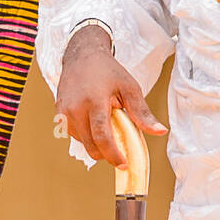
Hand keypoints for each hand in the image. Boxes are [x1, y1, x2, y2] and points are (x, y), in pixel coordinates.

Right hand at [54, 25, 166, 166]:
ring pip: (82, 142)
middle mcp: (75, 108)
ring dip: (96, 143)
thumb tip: (160, 132)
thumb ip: (142, 113)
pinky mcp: (59, 114)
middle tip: (120, 145)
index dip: (113, 155)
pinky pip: (74, 134)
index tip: (123, 164)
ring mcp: (64, 112)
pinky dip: (86, 135)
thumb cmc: (107, 71)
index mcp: (94, 101)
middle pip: (91, 145)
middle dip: (106, 153)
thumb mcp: (129, 88)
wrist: (82, 55)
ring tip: (106, 124)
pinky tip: (94, 120)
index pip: (102, 137)